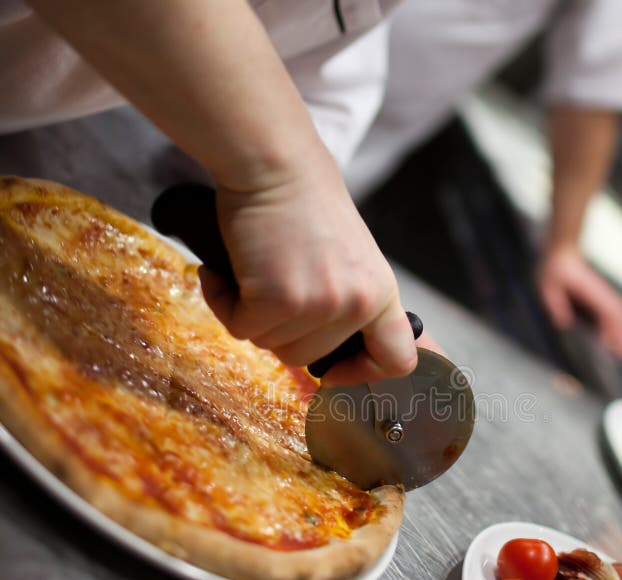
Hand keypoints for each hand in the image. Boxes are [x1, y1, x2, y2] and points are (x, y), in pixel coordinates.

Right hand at [198, 145, 417, 384]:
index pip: (396, 359)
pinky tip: (224, 273)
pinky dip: (224, 304)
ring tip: (252, 270)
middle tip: (270, 286)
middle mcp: (357, 304)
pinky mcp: (278, 299)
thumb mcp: (350, 259)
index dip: (365, 373)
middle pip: (308, 357)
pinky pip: (240, 328)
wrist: (274, 162)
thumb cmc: (305, 203)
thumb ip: (347, 303)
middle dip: (281, 330)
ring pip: (272, 345)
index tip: (334, 369)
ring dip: (251, 315)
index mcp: (381, 293)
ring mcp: (320, 304)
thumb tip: (327, 354)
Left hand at [535, 243, 621, 359]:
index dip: (614, 327)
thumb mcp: (548, 286)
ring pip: (621, 312)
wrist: (562, 254)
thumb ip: (555, 303)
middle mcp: (602, 293)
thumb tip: (562, 323)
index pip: (609, 310)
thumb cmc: (555, 270)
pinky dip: (620, 324)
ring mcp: (603, 294)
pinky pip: (615, 311)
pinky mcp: (601, 296)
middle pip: (621, 313)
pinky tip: (615, 337)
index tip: (614, 342)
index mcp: (592, 291)